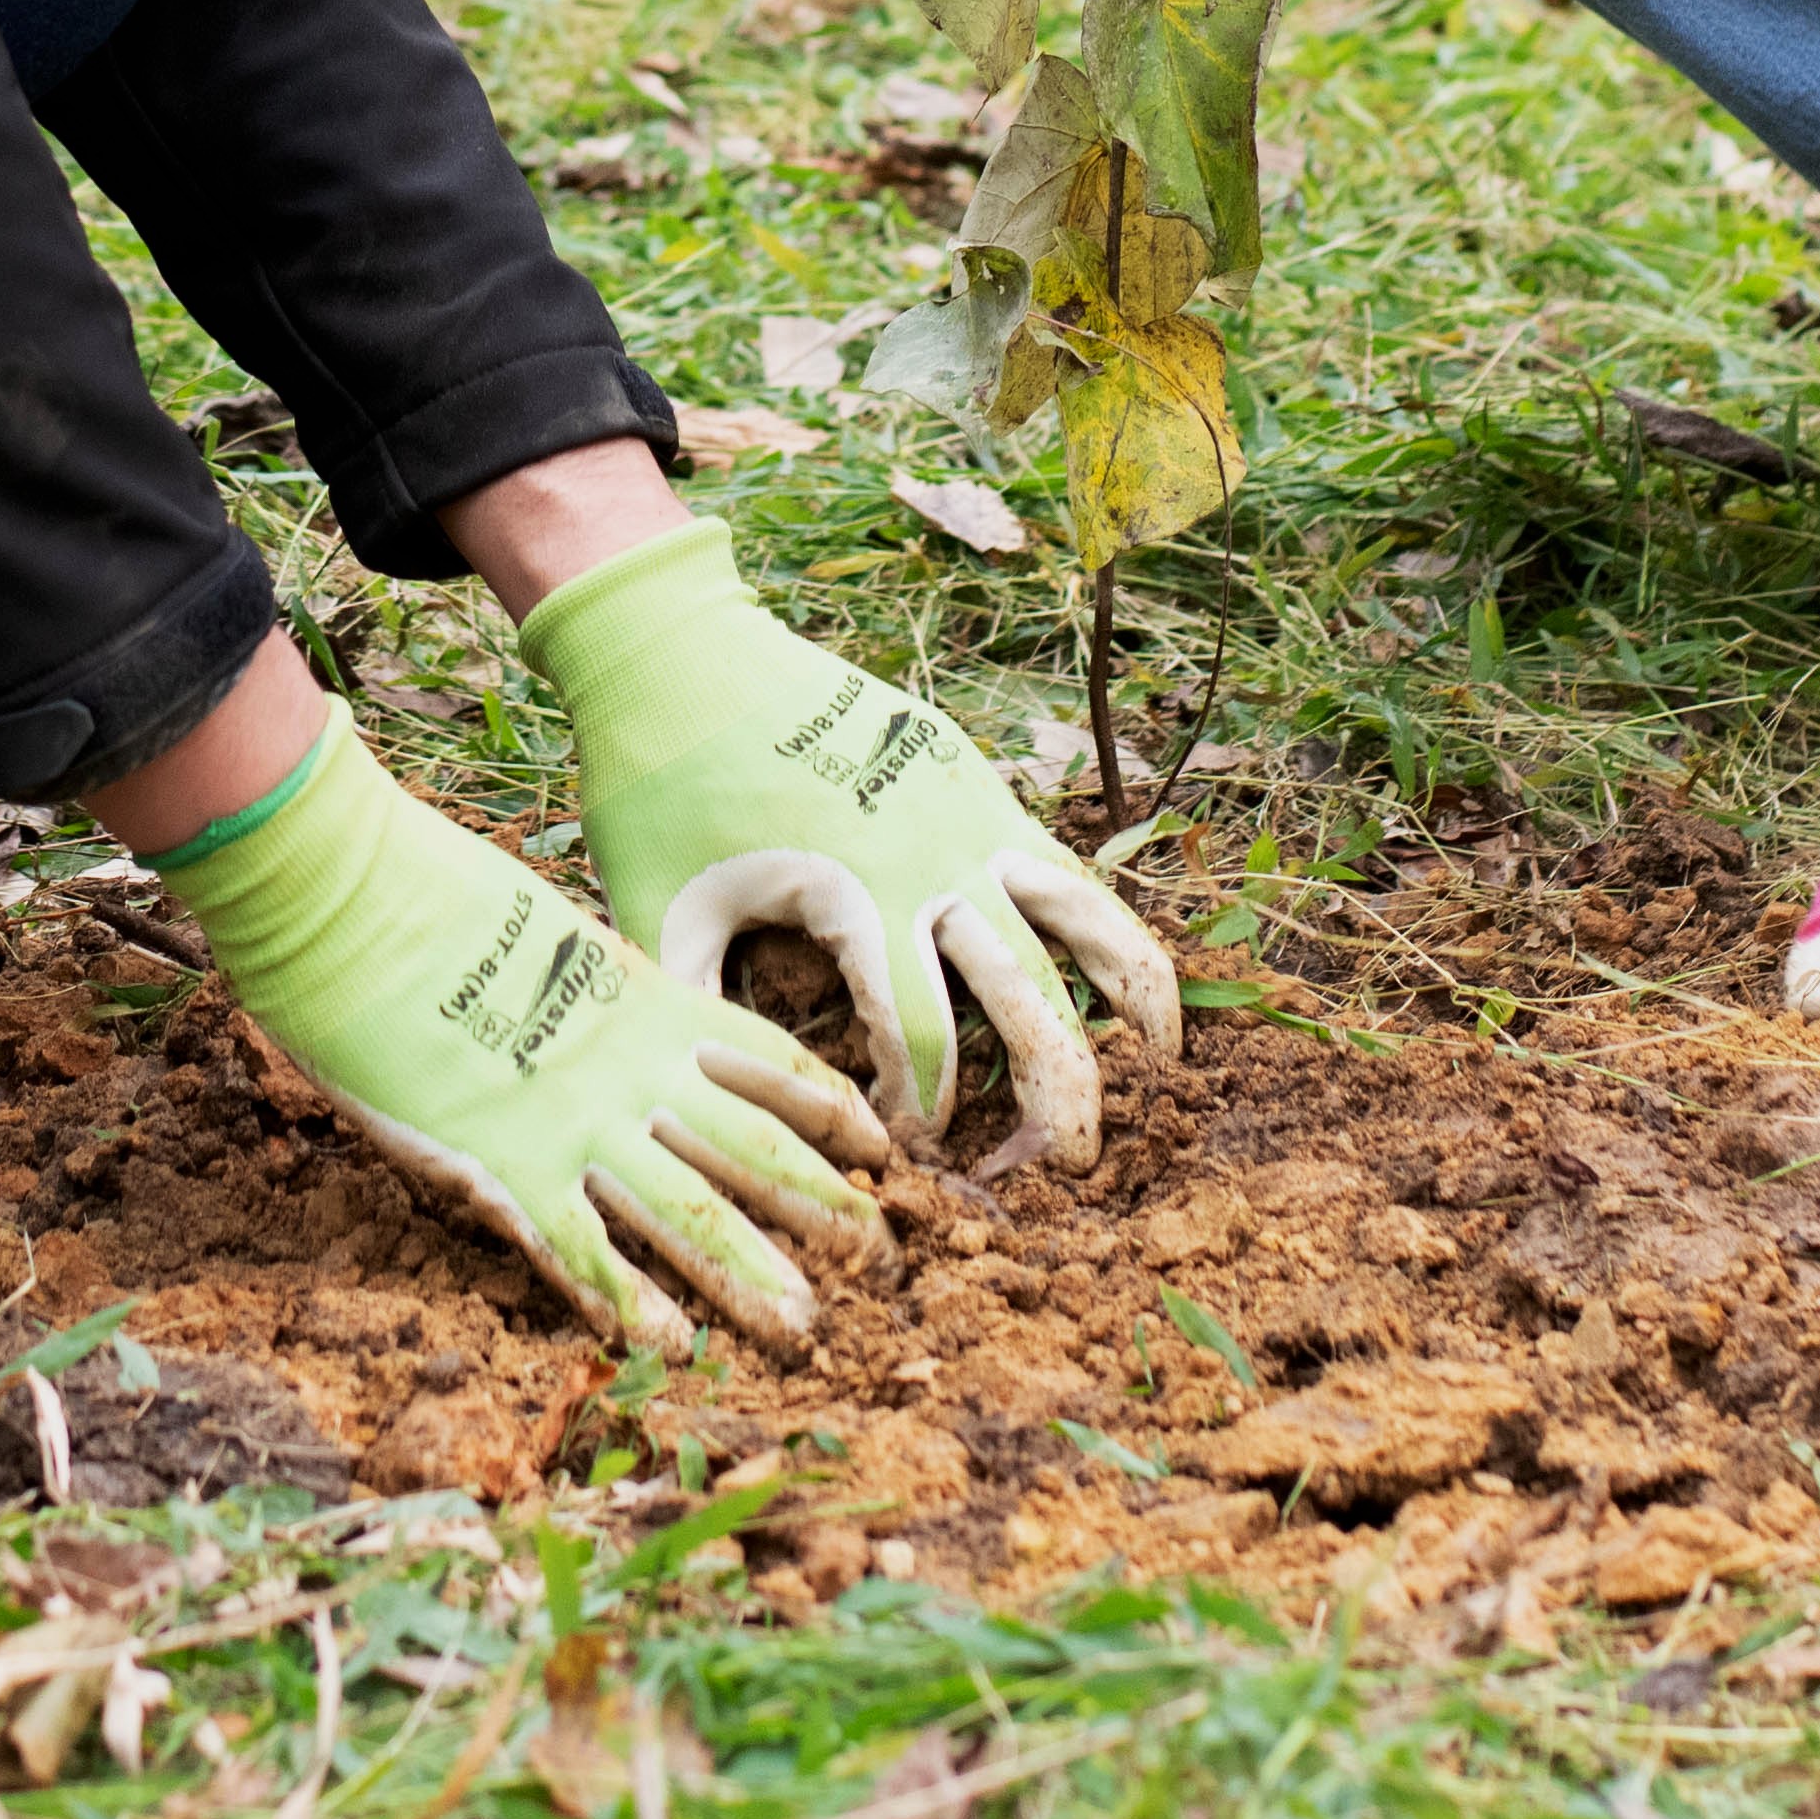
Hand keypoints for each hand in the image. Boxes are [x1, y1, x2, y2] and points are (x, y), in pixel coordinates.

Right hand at [145, 715, 895, 1346]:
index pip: (767, 1059)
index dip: (828, 1106)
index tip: (881, 1146)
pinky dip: (627, 1297)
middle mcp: (632, 1065)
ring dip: (749, 1271)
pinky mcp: (505, 1164)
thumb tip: (625, 1014)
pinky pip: (583, 1245)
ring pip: (688, 1207)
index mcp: (647, 1000)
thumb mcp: (550, 937)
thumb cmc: (436, 901)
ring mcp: (574, 1119)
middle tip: (882, 1259)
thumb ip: (597, 991)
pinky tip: (667, 1344)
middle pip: (753, 1145)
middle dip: (822, 1205)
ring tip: (805, 1325)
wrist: (357, 901)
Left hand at [519, 519, 1180, 1160]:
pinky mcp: (979, 784)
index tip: (914, 1159)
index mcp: (861, 897)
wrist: (682, 647)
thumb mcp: (658, 910)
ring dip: (1134, 1004)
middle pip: (1034, 1004)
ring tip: (1162, 1072)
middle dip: (1057, 1099)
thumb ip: (692, 1013)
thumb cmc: (659, 787)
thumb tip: (707, 1115)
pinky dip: (1108, 928)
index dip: (927, 1115)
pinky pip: (1069, 868)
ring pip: (1092, 923)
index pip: (927, 1041)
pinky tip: (1119, 977)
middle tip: (1067, 1171)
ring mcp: (972, 815)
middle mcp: (938, 860)